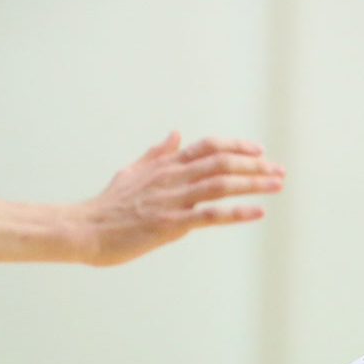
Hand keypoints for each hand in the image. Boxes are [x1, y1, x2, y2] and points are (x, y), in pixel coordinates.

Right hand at [77, 133, 283, 265]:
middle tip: (279, 170)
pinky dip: (237, 212)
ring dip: (253, 184)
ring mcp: (173, 199)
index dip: (236, 146)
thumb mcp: (131, 172)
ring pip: (221, 185)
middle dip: (254, 165)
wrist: (84, 229)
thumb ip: (156, 154)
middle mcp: (173, 177)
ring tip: (277, 184)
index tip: (259, 150)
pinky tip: (258, 212)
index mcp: (165, 165)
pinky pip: (211, 215)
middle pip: (222, 162)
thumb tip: (175, 134)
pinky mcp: (171, 223)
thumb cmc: (107, 206)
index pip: (208, 146)